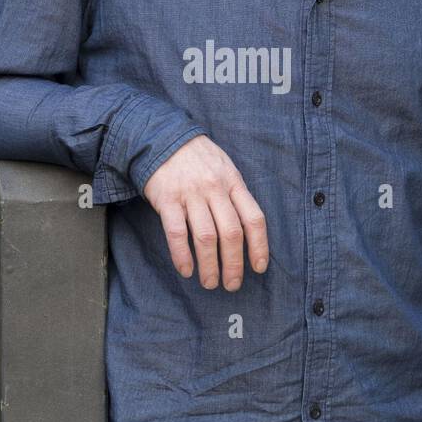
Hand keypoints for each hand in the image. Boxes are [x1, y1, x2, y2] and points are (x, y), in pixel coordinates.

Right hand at [142, 134, 268, 290]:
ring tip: (210, 283)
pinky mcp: (167, 199)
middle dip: (234, 264)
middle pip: (231, 233)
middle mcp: (214, 189)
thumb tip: (247, 230)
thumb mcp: (224, 168)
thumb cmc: (197, 157)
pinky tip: (186, 270)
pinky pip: (177, 232)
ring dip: (210, 265)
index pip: (253, 218)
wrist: (162, 137)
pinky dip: (182, 255)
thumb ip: (235, 194)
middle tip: (232, 285)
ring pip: (206, 237)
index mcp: (233, 182)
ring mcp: (190, 194)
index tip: (259, 267)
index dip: (259, 246)